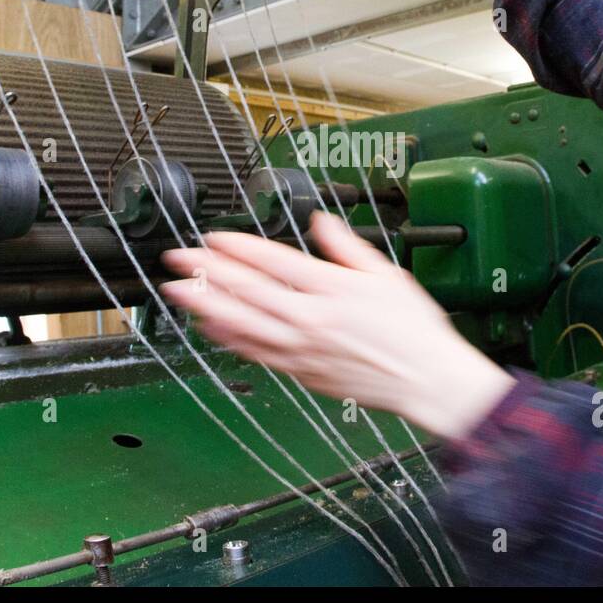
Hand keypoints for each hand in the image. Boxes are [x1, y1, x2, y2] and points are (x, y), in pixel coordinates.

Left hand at [159, 212, 514, 441]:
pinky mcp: (301, 371)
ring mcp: (302, 348)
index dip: (237, 247)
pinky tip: (209, 328)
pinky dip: (228, 339)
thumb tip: (321, 223)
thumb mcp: (386, 273)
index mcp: (332, 288)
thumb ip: (347, 247)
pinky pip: (255, 353)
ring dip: (206, 306)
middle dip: (207, 272)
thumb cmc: (412, 330)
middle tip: (176, 259)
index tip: (212, 236)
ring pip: (243, 324)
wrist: (426, 379)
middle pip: (247, 291)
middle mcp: (310, 318)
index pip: (273, 261)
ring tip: (178, 292)